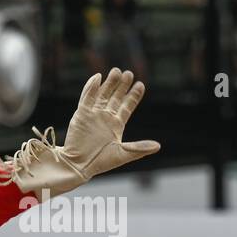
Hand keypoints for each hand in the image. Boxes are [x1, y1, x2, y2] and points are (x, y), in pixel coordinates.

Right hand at [0, 67, 160, 198]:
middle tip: (129, 73)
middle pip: (115, 97)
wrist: (79, 165)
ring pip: (102, 94)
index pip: (127, 107)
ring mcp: (93, 114)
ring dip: (109, 83)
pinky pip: (87, 98)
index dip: (133, 96)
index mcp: (116, 125)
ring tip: (116, 71)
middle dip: (122, 86)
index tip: (141, 85)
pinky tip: (97, 77)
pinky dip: (91, 87)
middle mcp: (105, 117)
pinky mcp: (81, 114)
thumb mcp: (123, 154)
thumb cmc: (100, 162)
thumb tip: (158, 146)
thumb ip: (139, 148)